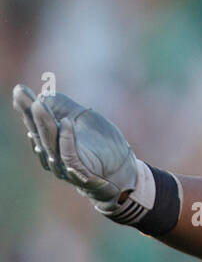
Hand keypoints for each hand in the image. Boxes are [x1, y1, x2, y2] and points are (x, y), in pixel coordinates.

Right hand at [12, 84, 142, 214]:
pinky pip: (69, 155)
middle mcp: (51, 154)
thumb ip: (63, 107)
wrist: (122, 168)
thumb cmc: (100, 142)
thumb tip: (43, 95)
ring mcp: (64, 165)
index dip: (26, 107)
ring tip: (38, 105)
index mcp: (49, 141)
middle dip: (29, 113)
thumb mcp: (82, 117)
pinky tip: (66, 122)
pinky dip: (67, 139)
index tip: (19, 89)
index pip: (35, 123)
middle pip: (38, 132)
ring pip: (50, 143)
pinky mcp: (80, 172)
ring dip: (44, 124)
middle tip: (21, 94)